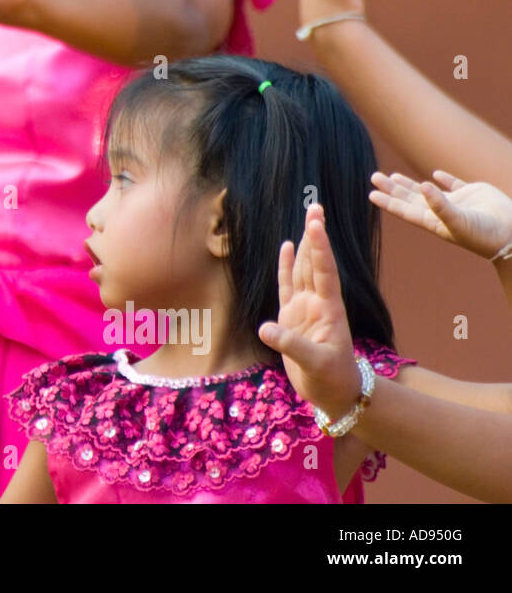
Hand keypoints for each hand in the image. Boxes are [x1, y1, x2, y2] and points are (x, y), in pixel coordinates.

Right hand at [258, 203, 361, 419]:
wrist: (335, 393)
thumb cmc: (330, 379)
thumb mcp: (314, 364)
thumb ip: (291, 344)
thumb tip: (265, 328)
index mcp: (328, 310)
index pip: (323, 272)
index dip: (319, 248)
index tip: (316, 224)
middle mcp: (317, 303)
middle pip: (315, 263)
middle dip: (315, 235)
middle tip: (315, 207)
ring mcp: (304, 308)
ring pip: (303, 269)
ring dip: (304, 244)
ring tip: (307, 217)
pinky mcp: (291, 316)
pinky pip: (287, 284)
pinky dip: (286, 265)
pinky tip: (285, 245)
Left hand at [369, 169, 511, 260]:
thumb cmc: (485, 234)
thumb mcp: (458, 222)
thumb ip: (439, 205)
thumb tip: (422, 185)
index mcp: (435, 222)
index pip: (405, 210)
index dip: (388, 201)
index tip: (371, 193)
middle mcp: (442, 212)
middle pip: (411, 198)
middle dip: (393, 188)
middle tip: (374, 177)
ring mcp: (458, 203)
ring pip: (428, 192)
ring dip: (411, 184)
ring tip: (392, 176)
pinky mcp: (474, 194)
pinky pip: (455, 185)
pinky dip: (444, 180)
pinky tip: (434, 176)